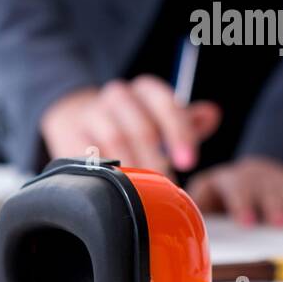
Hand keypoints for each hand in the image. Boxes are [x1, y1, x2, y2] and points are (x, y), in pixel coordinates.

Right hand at [40, 77, 220, 175]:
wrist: (78, 117)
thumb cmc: (131, 122)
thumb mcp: (161, 119)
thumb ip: (187, 121)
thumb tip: (212, 114)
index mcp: (145, 90)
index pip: (166, 104)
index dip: (180, 132)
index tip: (188, 161)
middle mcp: (118, 96)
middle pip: (141, 126)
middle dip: (158, 160)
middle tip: (167, 186)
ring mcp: (92, 112)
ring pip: (115, 139)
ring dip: (133, 169)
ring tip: (144, 192)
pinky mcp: (70, 132)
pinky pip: (89, 152)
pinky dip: (105, 170)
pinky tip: (115, 186)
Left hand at [187, 156, 282, 226]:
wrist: (247, 174)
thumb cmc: (220, 196)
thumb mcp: (201, 198)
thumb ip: (193, 209)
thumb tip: (177, 224)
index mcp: (230, 180)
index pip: (236, 189)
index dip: (242, 204)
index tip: (248, 221)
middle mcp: (257, 178)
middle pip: (267, 190)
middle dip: (276, 206)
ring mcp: (279, 181)